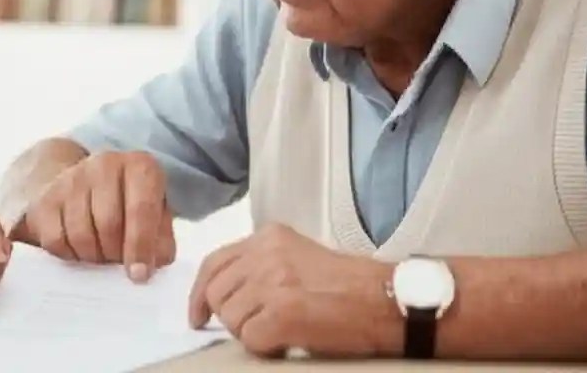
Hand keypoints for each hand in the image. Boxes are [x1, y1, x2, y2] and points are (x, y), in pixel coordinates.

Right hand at [20, 151, 175, 281]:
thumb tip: (146, 267)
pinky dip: (69, 255)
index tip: (139, 275)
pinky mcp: (47, 198)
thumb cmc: (129, 205)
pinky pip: (55, 240)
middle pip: (108, 225)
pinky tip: (79, 249)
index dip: (141, 246)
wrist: (84, 184)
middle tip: (118, 262)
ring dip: (92, 257)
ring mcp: (72, 179)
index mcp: (140, 168)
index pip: (141, 209)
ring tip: (101, 254)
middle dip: (115, 254)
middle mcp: (105, 165)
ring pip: (80, 235)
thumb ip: (160, 242)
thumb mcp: (157, 217)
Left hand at [188, 224, 398, 357]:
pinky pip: (250, 339)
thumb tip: (227, 295)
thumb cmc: (350, 287)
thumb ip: (262, 266)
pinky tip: (286, 344)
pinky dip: (265, 348)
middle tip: (255, 329)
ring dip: (250, 333)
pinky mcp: (282, 312)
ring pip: (230, 318)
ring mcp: (272, 281)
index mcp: (268, 237)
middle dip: (230, 318)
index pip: (214, 262)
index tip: (198, 315)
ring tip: (281, 333)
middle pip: (217, 292)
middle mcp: (265, 254)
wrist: (388, 301)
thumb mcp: (298, 258)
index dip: (200, 292)